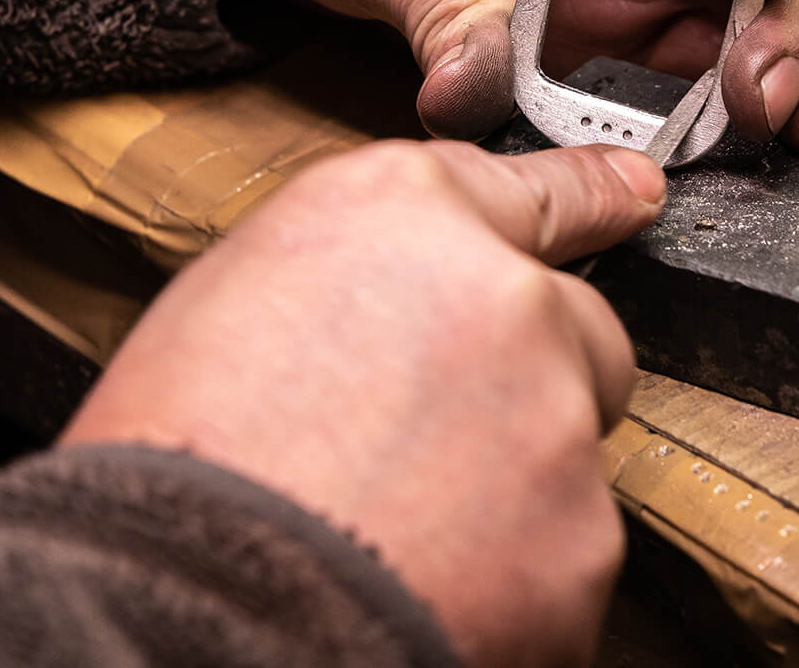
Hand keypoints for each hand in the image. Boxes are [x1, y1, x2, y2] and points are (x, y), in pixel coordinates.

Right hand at [61, 139, 662, 666]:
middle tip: (430, 449)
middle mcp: (500, 293)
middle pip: (575, 330)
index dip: (588, 195)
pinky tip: (425, 585)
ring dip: (511, 486)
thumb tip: (409, 308)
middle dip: (531, 381)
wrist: (177, 611)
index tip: (630, 194)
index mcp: (397, 214)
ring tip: (395, 531)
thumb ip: (363, 278)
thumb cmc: (168, 466)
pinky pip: (565, 550)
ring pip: (568, 446)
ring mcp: (556, 416)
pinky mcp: (585, 538)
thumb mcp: (234, 300)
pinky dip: (515, 577)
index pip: (531, 187)